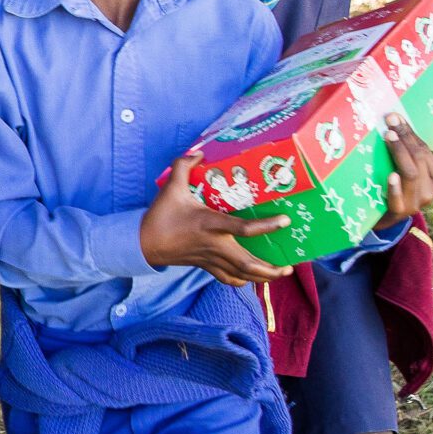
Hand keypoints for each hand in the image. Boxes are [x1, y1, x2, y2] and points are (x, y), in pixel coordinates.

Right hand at [140, 152, 292, 285]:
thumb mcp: (171, 187)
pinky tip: (252, 279)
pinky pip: (227, 279)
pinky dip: (242, 281)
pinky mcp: (205, 266)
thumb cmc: (159, 216)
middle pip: (247, 264)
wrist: (143, 244)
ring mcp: (210, 258)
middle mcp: (214, 245)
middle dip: (270, 269)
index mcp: (210, 224)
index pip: (244, 229)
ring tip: (280, 273)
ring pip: (240, 275)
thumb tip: (199, 152)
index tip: (285, 221)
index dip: (267, 226)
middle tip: (288, 266)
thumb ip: (183, 165)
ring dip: (262, 277)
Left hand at [378, 119, 432, 226]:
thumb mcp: (424, 172)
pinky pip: (398, 199)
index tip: (399, 117)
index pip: (427, 151)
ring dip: (399, 153)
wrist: (388, 217)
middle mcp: (431, 190)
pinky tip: (391, 175)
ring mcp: (416, 202)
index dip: (412, 133)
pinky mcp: (399, 212)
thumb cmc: (407, 187)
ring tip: (388, 137)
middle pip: (418, 159)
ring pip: (410, 174)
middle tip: (390, 120)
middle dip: (404, 137)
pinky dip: (395, 187)